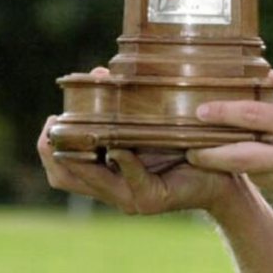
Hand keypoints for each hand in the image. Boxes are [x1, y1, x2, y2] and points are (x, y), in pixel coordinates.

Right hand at [36, 117, 243, 214]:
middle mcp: (110, 189)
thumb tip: (97, 74)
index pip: (59, 167)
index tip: (53, 117)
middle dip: (52, 147)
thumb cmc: (184, 144)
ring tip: (77, 127)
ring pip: (85, 180)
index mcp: (105, 173)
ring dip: (79, 153)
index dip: (49, 143)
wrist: (223, 172)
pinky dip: (121, 161)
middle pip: (60, 176)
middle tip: (56, 121)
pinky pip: (128, 179)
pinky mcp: (149, 199)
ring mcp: (128, 198)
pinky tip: (118, 146)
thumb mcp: (146, 123)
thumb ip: (120, 107)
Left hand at [187, 58, 272, 219]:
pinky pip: (268, 190)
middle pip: (241, 157)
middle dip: (209, 154)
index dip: (223, 113)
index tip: (199, 111)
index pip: (254, 116)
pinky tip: (260, 171)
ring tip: (217, 154)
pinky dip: (261, 179)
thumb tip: (271, 74)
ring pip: (253, 174)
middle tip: (188, 149)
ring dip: (235, 165)